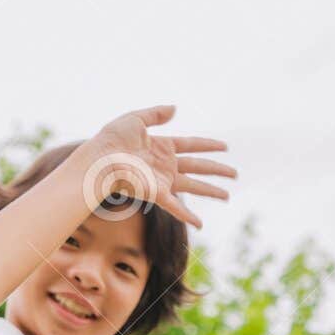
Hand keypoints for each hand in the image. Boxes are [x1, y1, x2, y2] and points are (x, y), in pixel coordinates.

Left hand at [78, 105, 234, 228]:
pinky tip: (201, 225)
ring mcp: (162, 180)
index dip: (209, 145)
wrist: (99, 158)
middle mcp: (165, 165)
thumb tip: (175, 108)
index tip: (225, 147)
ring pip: (194, 187)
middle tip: (235, 174)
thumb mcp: (135, 119)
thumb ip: (156, 115)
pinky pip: (177, 207)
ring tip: (228, 196)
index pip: (192, 144)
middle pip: (198, 167)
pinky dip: (189, 216)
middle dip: (217, 171)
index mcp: (162, 146)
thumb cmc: (111, 139)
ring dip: (211, 192)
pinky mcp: (156, 194)